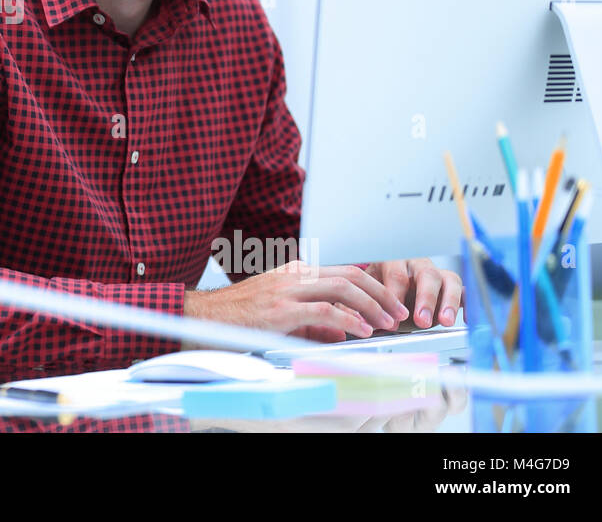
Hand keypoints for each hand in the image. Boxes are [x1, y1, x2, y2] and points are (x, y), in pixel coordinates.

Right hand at [183, 261, 409, 344]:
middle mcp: (294, 275)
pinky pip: (324, 310)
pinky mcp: (280, 308)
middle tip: (399, 311)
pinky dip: (349, 319)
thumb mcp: (281, 313)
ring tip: (387, 322)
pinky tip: (362, 330)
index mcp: (294, 272)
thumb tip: (343, 329)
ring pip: (342, 287)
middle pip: (350, 274)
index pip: (344, 271)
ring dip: (372, 305)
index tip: (390, 303)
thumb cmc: (238, 317)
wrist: (202, 317)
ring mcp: (286, 289)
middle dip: (381, 293)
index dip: (373, 286)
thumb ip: (312, 319)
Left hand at [362, 258, 463, 329]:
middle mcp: (419, 264)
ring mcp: (438, 274)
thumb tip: (363, 320)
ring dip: (448, 302)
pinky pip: (464, 292)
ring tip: (445, 321)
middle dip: (425, 299)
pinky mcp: (452, 286)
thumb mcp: (371, 290)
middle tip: (421, 321)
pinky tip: (467, 321)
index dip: (396, 298)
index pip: (397, 276)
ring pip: (449, 281)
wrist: (392, 282)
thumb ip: (368, 303)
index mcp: (395, 262)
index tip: (392, 319)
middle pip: (426, 275)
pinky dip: (468, 305)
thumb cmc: (382, 285)